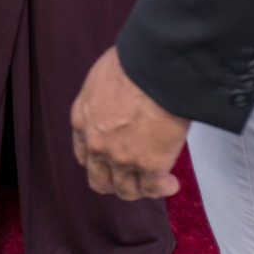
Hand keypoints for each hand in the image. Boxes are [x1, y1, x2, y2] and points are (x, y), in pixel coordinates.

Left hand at [71, 46, 188, 200]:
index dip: (98, 161)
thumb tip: (117, 100)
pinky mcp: (149, 166)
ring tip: (155, 182)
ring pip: (126, 190)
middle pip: (100, 180)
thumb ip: (102, 99)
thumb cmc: (132, 62)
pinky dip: (163, 188)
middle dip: (114, 182)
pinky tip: (171, 183)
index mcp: (82, 120)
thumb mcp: (101, 78)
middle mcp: (97, 145)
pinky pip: (154, 188)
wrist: (154, 69)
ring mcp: (122, 159)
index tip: (110, 161)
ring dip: (140, 188)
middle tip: (130, 178)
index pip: (84, 154)